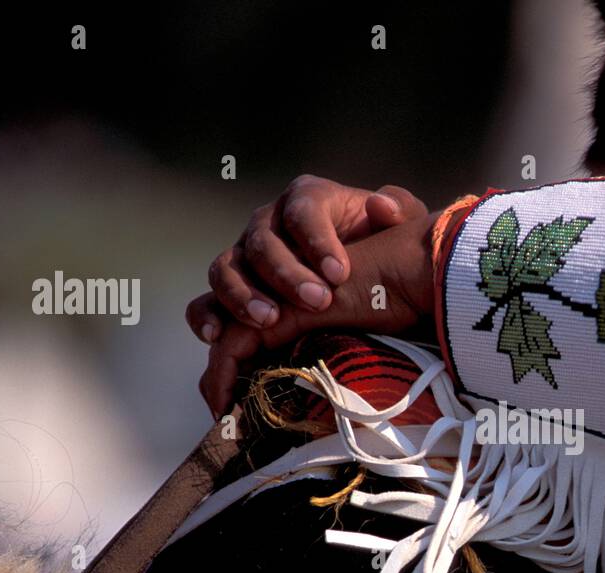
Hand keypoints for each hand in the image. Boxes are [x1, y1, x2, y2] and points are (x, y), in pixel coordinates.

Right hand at [191, 208, 440, 417]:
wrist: (360, 274)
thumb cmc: (380, 247)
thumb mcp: (398, 228)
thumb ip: (399, 211)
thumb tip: (381, 206)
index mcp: (306, 199)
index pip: (304, 211)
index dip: (318, 241)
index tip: (340, 273)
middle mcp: (269, 223)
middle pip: (263, 242)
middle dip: (287, 273)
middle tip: (318, 303)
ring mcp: (244, 257)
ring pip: (226, 268)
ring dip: (243, 296)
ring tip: (271, 322)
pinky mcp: (232, 291)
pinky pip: (205, 302)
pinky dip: (206, 318)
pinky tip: (218, 339)